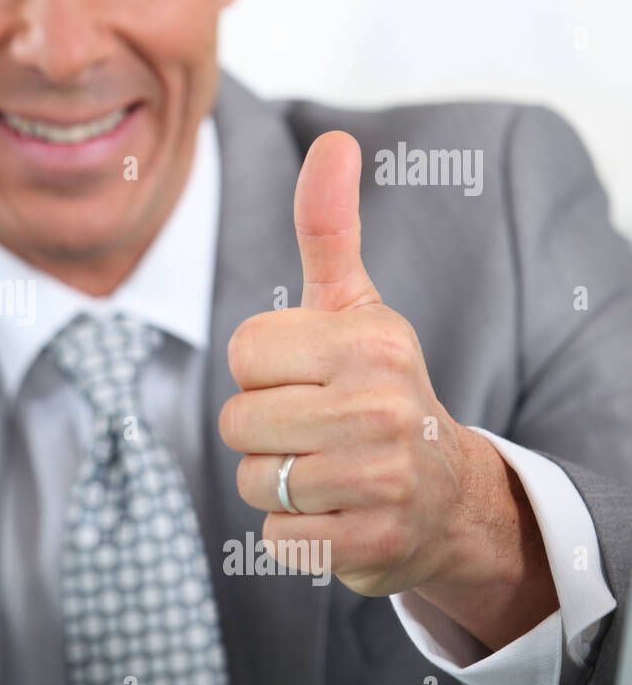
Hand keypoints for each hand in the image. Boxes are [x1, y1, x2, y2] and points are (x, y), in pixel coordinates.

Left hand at [217, 132, 556, 649]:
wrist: (446, 494)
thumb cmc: (376, 388)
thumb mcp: (355, 307)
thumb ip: (328, 228)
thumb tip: (333, 139)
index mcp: (371, 341)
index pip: (243, 353)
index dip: (262, 371)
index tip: (308, 378)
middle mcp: (381, 407)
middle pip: (237, 421)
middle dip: (263, 431)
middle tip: (316, 431)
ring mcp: (381, 479)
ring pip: (251, 481)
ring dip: (276, 483)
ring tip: (327, 471)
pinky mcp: (372, 545)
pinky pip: (276, 537)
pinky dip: (294, 532)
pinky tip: (338, 514)